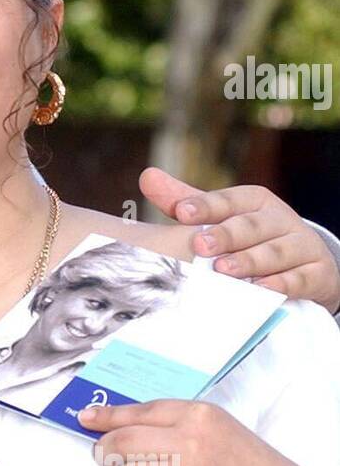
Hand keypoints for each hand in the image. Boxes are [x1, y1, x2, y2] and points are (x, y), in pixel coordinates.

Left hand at [79, 398, 321, 465]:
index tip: (85, 420)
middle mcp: (191, 444)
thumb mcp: (216, 429)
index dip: (106, 419)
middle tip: (113, 463)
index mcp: (198, 416)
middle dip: (108, 455)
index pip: (136, 412)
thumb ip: (169, 422)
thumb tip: (111, 421)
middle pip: (120, 444)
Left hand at [140, 167, 339, 313]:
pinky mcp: (318, 273)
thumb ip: (185, 200)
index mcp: (255, 201)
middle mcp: (280, 219)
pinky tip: (263, 289)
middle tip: (199, 246)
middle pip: (251, 225)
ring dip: (250, 261)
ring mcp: (302, 246)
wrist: (305, 265)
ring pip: (276, 252)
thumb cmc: (250, 238)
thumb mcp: (221, 216)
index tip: (180, 212)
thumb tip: (147, 176)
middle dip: (225, 235)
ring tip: (224, 270)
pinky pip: (301, 278)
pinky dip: (282, 284)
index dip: (205, 205)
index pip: (228, 200)